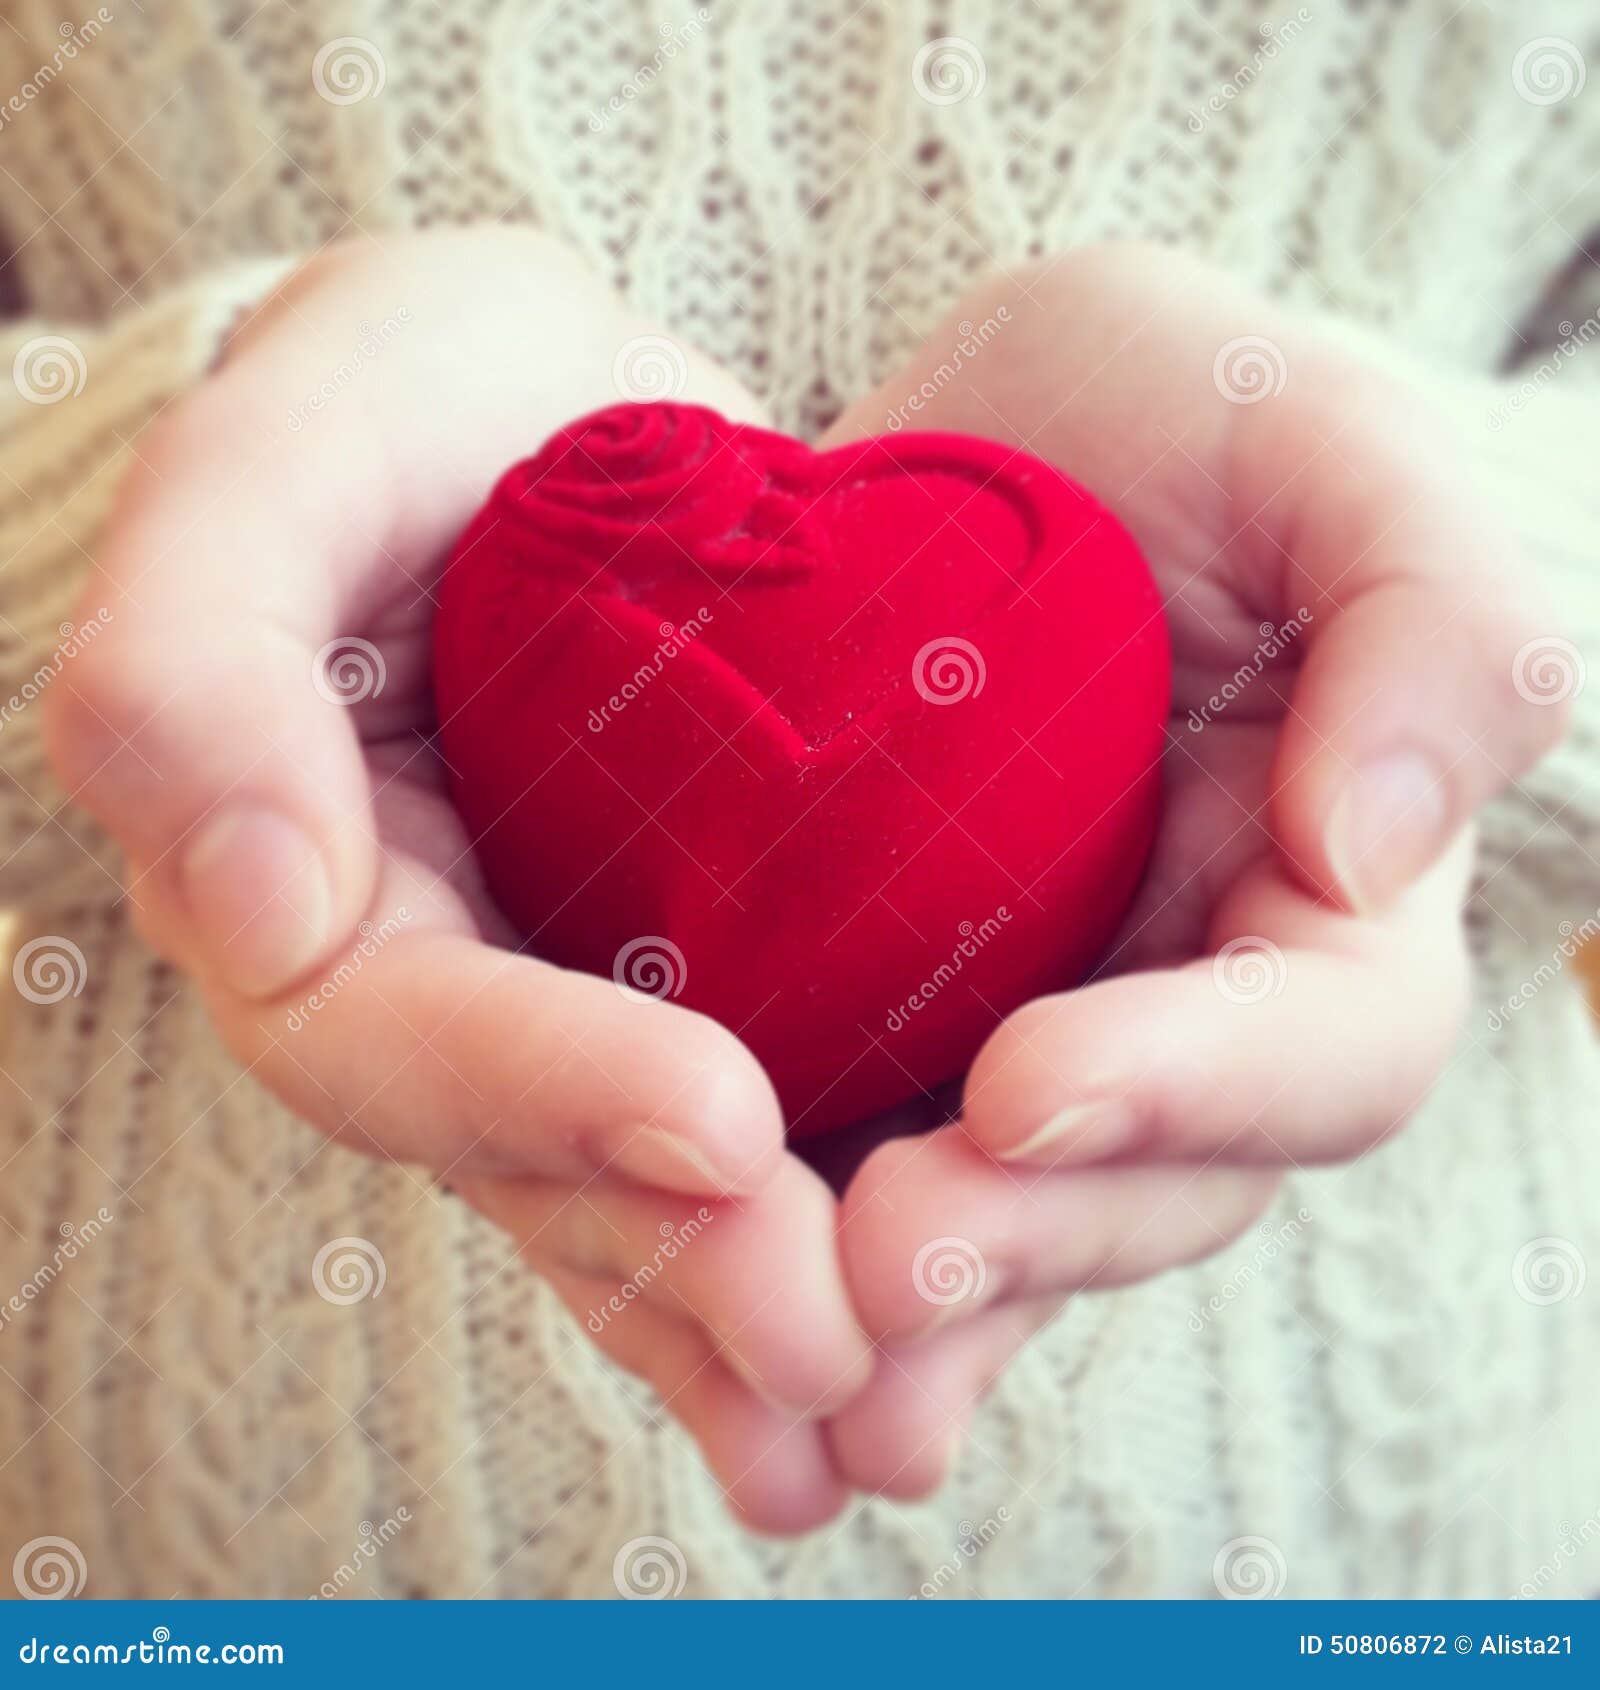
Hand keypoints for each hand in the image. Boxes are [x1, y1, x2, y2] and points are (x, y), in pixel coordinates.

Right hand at [45, 228, 870, 1532]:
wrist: (561, 411)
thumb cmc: (421, 402)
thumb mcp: (296, 444)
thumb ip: (201, 644)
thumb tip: (246, 898)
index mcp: (309, 866)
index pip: (390, 1028)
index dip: (542, 1087)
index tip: (722, 1123)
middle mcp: (428, 972)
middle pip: (528, 1158)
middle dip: (675, 1251)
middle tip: (834, 1329)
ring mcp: (552, 1000)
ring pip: (626, 1199)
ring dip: (740, 1315)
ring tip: (876, 1406)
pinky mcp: (679, 991)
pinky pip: (721, 1152)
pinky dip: (798, 1250)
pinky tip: (902, 1354)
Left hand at [810, 244, 1570, 1495]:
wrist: (984, 448)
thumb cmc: (1175, 424)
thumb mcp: (1320, 448)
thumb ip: (1428, 615)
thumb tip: (1375, 850)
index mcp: (1323, 889)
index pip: (1325, 1046)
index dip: (1192, 1090)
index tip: (1024, 1083)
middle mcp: (1190, 1000)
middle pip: (1153, 1185)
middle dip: (1027, 1240)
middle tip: (878, 1266)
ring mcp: (1036, 1032)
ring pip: (1007, 1222)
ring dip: (910, 1315)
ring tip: (795, 1367)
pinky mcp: (890, 1032)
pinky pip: (856, 1165)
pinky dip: (791, 1251)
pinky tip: (697, 1308)